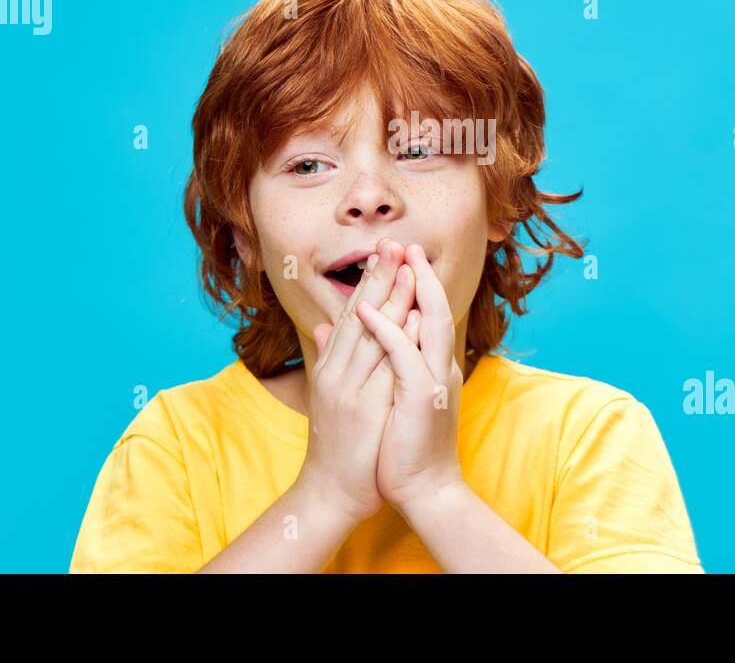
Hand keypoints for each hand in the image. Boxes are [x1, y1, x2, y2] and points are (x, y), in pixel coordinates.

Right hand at [298, 238, 415, 523]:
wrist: (331, 492)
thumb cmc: (337, 444)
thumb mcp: (328, 394)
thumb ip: (329, 357)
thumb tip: (324, 324)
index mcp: (332, 366)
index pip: (353, 314)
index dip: (369, 281)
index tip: (384, 251)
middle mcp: (337, 372)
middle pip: (360, 315)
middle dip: (379, 277)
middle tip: (394, 243)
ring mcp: (349, 389)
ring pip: (372, 333)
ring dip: (391, 298)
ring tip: (405, 266)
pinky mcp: (363, 409)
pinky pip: (383, 366)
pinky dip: (395, 339)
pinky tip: (409, 317)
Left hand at [355, 243, 464, 513]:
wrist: (426, 490)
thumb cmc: (406, 447)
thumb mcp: (393, 398)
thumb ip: (382, 362)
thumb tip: (350, 329)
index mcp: (434, 367)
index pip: (429, 315)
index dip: (417, 283)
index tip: (402, 255)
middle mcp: (440, 368)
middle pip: (434, 308)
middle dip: (419, 274)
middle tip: (403, 242)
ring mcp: (434, 381)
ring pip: (427, 322)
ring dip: (409, 288)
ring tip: (393, 258)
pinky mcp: (421, 397)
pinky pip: (402, 355)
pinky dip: (385, 329)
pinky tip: (367, 309)